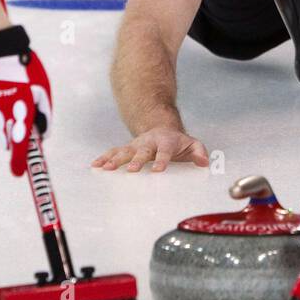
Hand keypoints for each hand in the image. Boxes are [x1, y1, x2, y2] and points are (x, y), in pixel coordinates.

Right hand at [0, 25, 51, 175]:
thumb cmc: (28, 68)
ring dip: (10, 131)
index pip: (21, 142)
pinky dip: (3, 112)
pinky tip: (9, 97)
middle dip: (16, 149)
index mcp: (23, 110)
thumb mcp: (43, 90)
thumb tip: (42, 133)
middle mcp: (6, 112)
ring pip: (1, 130)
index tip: (18, 175)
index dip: (20, 160)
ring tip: (17, 116)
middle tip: (19, 157)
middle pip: (10, 141)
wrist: (0, 48)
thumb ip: (45, 113)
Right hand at [92, 125, 208, 172]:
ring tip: (106, 168)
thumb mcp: (192, 144)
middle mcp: (149, 142)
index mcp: (166, 142)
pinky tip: (95, 166)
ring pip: (124, 151)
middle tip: (132, 170)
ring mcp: (136, 144)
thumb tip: (204, 163)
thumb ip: (199, 152)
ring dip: (115, 159)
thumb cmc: (178, 143)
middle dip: (137, 160)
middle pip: (142, 151)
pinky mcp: (127, 148)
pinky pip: (114, 152)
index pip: (165, 151)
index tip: (158, 170)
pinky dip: (104, 158)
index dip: (162, 160)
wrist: (162, 129)